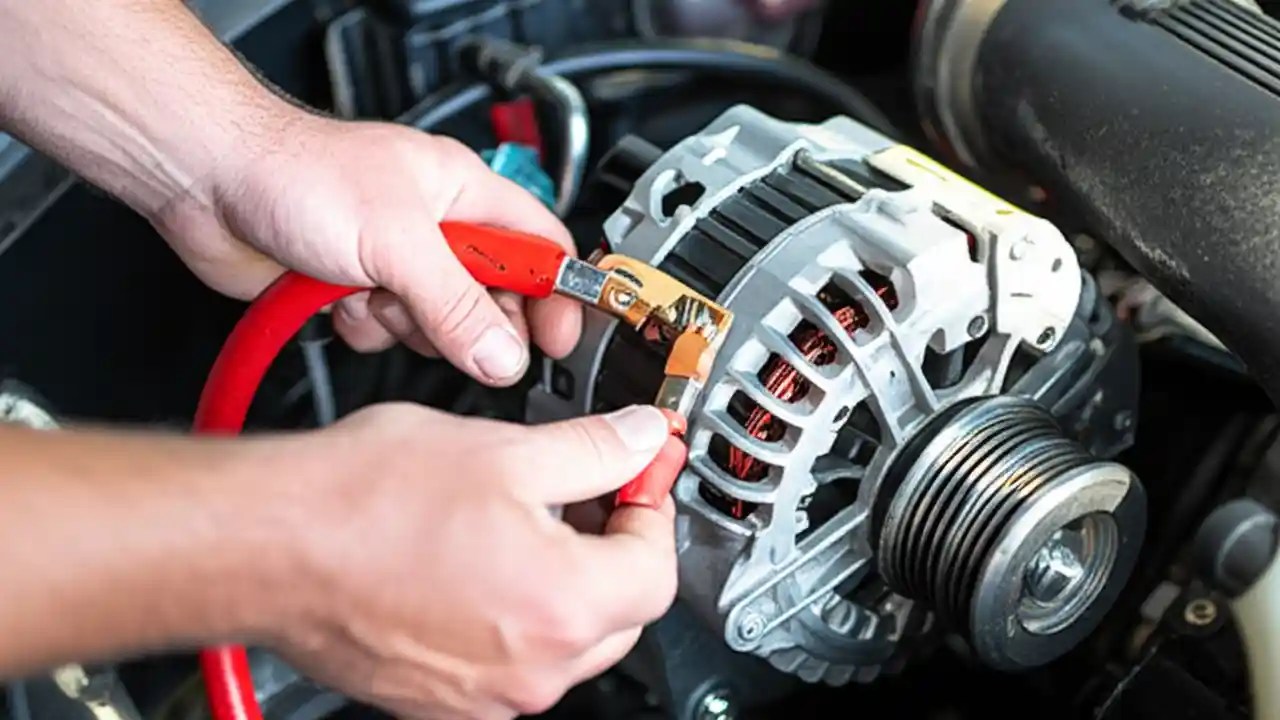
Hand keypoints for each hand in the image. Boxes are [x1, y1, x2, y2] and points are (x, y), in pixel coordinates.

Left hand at [153, 111, 580, 385]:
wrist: (207, 183)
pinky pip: (388, 334)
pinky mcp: (354, 291)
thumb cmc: (296, 172)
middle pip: (492, 298)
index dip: (557, 294)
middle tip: (461, 337)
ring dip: (409, 326)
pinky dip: (366, 330)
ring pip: (438, 325)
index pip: (538, 248)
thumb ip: (456, 303)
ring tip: (377, 297)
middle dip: (474, 324)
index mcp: (463, 193)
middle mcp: (433, 229)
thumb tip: (503, 354)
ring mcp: (394, 263)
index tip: (561, 339)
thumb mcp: (396, 240)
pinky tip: (341, 302)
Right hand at [275, 403, 680, 719]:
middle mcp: (530, 671)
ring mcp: (482, 697)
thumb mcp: (506, 451)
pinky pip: (507, 661)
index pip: (656, 568)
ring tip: (518, 517)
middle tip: (587, 488)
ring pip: (562, 639)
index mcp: (562, 606)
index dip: (652, 509)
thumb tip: (637, 442)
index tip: (637, 475)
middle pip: (618, 611)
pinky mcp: (440, 701)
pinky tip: (476, 558)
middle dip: (612, 545)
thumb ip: (594, 450)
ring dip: (562, 580)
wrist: (265, 544)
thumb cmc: (363, 503)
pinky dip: (512, 612)